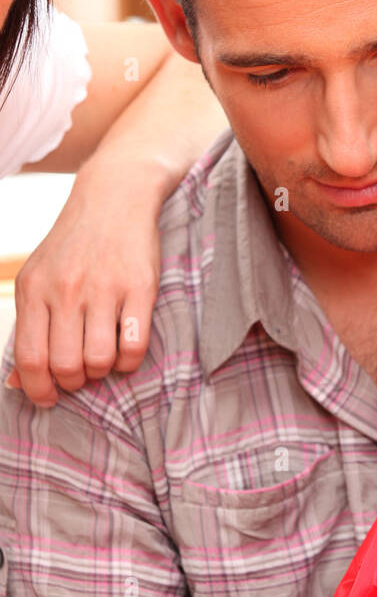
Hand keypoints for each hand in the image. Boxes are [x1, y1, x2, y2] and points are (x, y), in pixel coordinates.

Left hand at [8, 159, 160, 404]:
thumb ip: (29, 328)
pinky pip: (133, 347)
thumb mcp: (40, 278)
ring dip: (102, 370)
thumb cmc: (74, 246)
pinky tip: (125, 348)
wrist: (114, 198)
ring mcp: (104, 289)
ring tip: (102, 356)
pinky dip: (129, 361)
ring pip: (100, 361)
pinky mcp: (140, 289)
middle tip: (80, 374)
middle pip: (66, 366)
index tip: (48, 398)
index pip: (30, 358)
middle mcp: (66, 290)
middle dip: (73, 382)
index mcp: (34, 289)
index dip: (38, 389)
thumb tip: (16, 382)